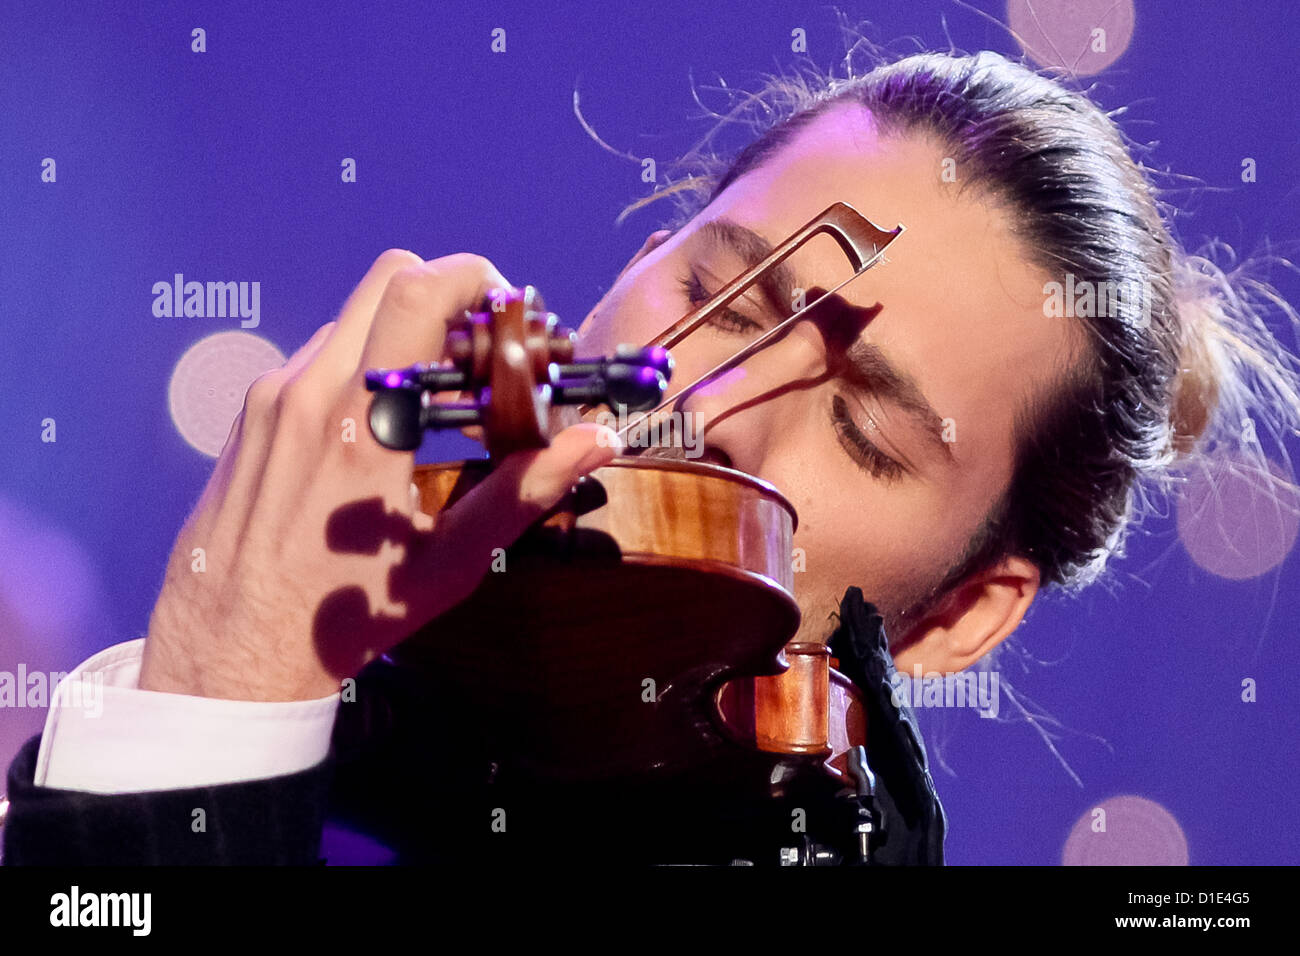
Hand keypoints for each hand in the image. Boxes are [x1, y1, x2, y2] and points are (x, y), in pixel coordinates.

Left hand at [139, 251, 618, 700]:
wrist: (230, 655)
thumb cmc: (344, 617)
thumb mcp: (449, 563)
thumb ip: (524, 490)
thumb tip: (594, 442)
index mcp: (364, 424)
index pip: (416, 293)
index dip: (472, 277)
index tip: (507, 309)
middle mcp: (308, 392)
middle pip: (385, 280)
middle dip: (445, 296)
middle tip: (482, 351)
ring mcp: (270, 399)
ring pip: (351, 322)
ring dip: (402, 339)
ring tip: (435, 403)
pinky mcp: (248, 417)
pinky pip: (314, 360)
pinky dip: (360, 370)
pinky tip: (378, 432)